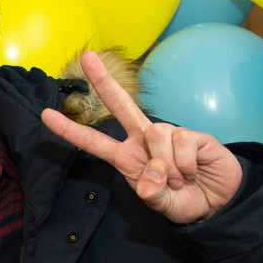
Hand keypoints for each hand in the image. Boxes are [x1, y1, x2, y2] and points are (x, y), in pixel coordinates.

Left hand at [41, 50, 243, 223]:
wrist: (217, 202)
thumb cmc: (183, 200)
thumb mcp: (162, 204)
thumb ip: (153, 193)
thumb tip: (151, 179)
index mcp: (127, 157)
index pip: (94, 141)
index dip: (70, 130)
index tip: (46, 114)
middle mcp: (144, 140)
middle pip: (122, 105)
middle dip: (104, 81)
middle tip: (87, 57)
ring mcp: (169, 134)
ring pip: (156, 132)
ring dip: (167, 165)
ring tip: (178, 180)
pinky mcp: (193, 134)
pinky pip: (181, 141)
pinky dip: (184, 164)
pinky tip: (193, 171)